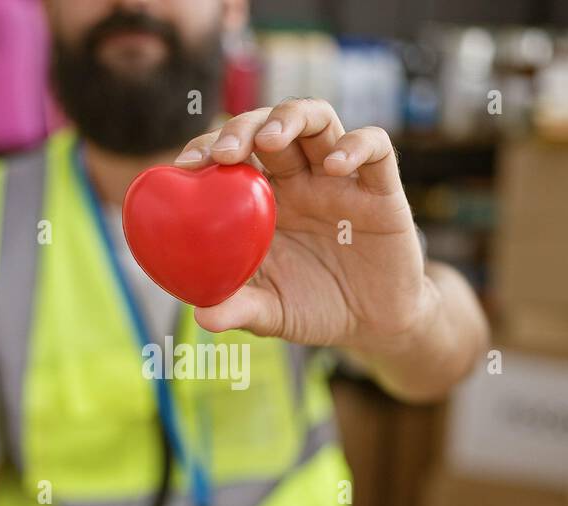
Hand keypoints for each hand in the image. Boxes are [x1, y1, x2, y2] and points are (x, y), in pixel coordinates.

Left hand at [174, 98, 426, 355]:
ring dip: (290, 118)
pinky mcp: (381, 189)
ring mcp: (339, 179)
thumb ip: (239, 308)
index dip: (206, 146)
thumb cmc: (313, 309)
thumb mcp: (271, 314)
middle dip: (243, 128)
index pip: (231, 153)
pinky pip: (376, 148)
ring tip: (270, 139)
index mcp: (263, 198)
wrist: (372, 324)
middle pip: (269, 126)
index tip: (187, 165)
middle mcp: (299, 178)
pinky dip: (356, 145)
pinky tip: (335, 166)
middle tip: (224, 153)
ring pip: (317, 119)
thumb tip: (201, 316)